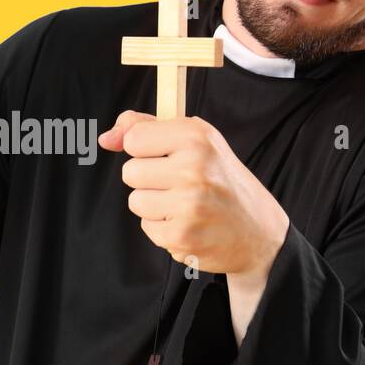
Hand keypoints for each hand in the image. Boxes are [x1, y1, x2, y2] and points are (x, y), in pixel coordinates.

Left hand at [98, 111, 289, 277]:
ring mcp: (188, 204)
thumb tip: (105, 138)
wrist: (259, 231)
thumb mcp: (194, 140)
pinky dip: (163, 227)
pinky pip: (147, 227)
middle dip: (148, 179)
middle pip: (129, 172)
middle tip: (180, 183)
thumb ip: (146, 129)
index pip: (134, 138)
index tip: (164, 155)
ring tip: (184, 204)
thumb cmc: (221, 179)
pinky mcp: (181, 236)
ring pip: (135, 201)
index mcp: (197, 137)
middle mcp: (194, 168)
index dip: (144, 149)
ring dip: (154, 205)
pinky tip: (189, 223)